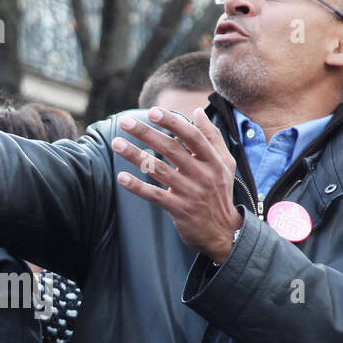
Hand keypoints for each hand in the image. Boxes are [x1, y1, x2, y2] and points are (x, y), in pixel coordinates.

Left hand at [111, 107, 243, 260]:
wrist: (223, 232)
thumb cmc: (221, 193)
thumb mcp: (225, 163)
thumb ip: (212, 137)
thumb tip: (198, 112)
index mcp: (213, 160)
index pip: (191, 136)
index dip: (172, 122)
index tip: (152, 111)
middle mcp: (202, 174)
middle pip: (170, 149)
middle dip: (146, 133)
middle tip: (126, 122)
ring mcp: (190, 192)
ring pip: (158, 170)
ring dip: (135, 156)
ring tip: (116, 144)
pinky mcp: (179, 209)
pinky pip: (154, 195)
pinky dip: (137, 186)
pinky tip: (121, 177)